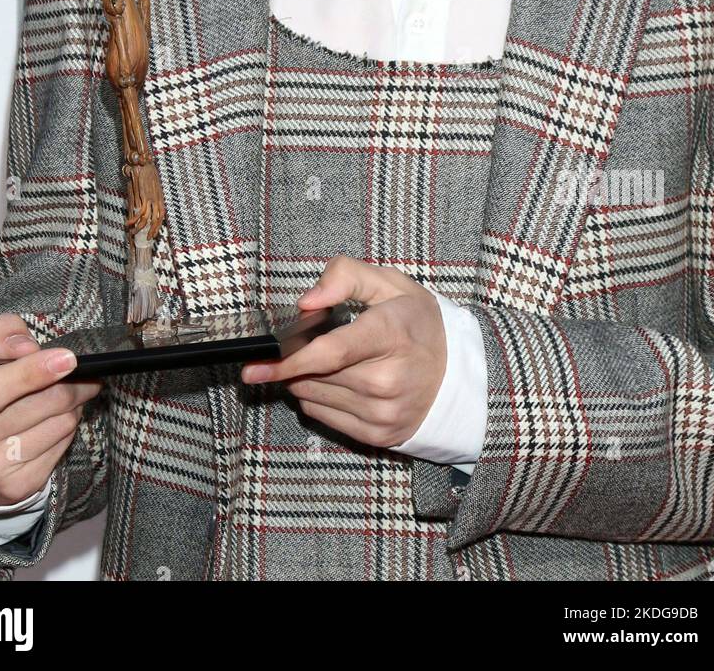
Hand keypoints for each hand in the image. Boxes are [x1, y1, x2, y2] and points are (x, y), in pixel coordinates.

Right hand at [0, 312, 103, 506]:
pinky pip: (63, 447)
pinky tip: (54, 420)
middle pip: (41, 404)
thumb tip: (29, 347)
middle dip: (72, 382)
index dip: (32, 373)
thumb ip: (2, 338)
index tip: (68, 358)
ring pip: (61, 424)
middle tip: (82, 371)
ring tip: (62, 396)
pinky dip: (67, 428)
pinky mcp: (16, 489)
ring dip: (72, 405)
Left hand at [240, 256, 446, 449]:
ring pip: (313, 397)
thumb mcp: (389, 284)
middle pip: (315, 374)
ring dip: (304, 378)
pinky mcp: (378, 435)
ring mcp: (383, 413)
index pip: (329, 353)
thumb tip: (306, 302)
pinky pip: (324, 417)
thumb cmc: (417, 323)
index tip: (255, 364)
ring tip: (326, 361)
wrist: (458, 374)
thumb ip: (344, 277)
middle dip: (296, 359)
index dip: (289, 359)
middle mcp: (387, 381)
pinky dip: (317, 398)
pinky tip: (336, 381)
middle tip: (302, 344)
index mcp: (390, 335)